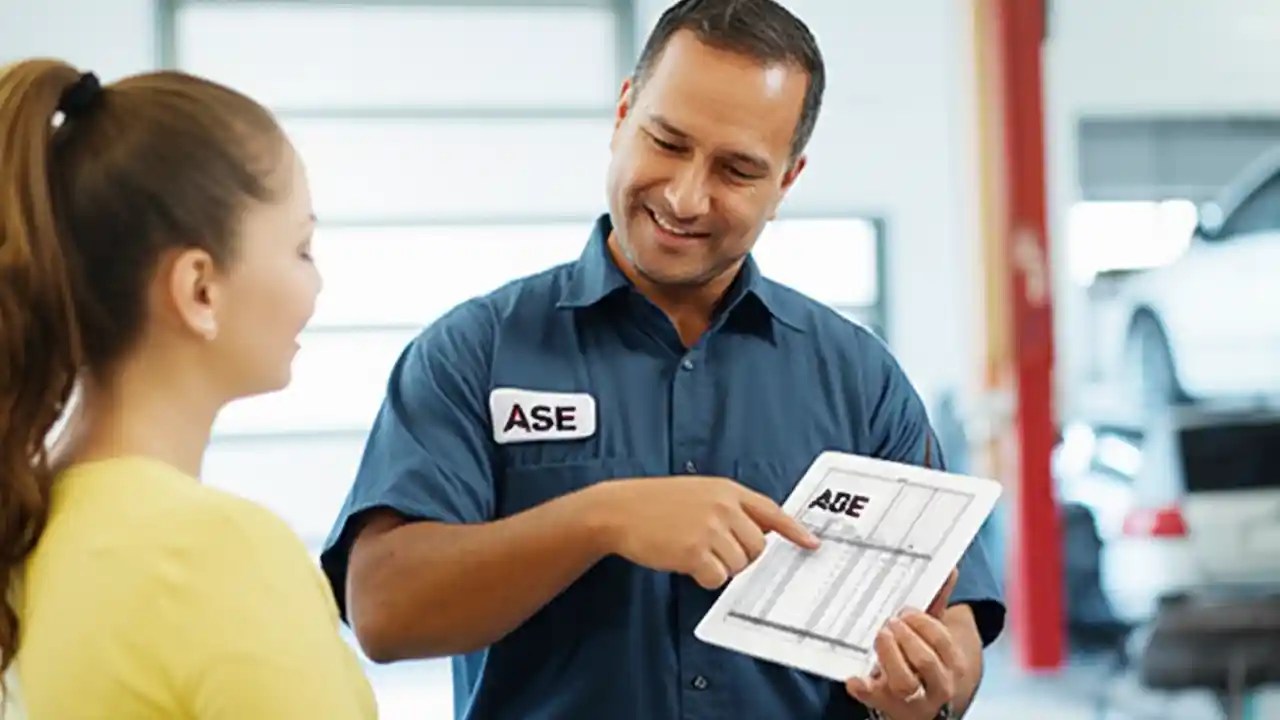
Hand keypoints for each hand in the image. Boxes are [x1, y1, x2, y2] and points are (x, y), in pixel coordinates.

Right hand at [589, 476, 819, 588]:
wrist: (620, 510)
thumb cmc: (655, 503)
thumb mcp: (698, 492)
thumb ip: (728, 508)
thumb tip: (756, 533)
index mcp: (727, 490)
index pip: (771, 511)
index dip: (794, 530)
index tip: (811, 543)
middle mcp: (723, 507)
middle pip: (757, 547)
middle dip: (741, 556)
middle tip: (714, 551)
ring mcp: (710, 529)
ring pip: (739, 566)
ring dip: (719, 567)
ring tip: (693, 551)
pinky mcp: (695, 551)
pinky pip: (717, 578)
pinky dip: (704, 578)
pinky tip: (684, 562)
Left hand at [844, 569, 964, 718]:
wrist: (921, 706)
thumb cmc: (922, 662)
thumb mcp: (933, 637)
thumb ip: (938, 606)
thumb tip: (949, 570)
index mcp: (951, 665)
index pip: (942, 642)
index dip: (923, 623)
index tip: (905, 613)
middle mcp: (937, 686)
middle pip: (925, 661)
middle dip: (906, 638)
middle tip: (889, 624)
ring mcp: (913, 700)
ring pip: (905, 682)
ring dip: (889, 656)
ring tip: (879, 637)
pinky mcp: (887, 707)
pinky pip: (875, 699)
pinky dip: (864, 689)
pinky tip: (854, 678)